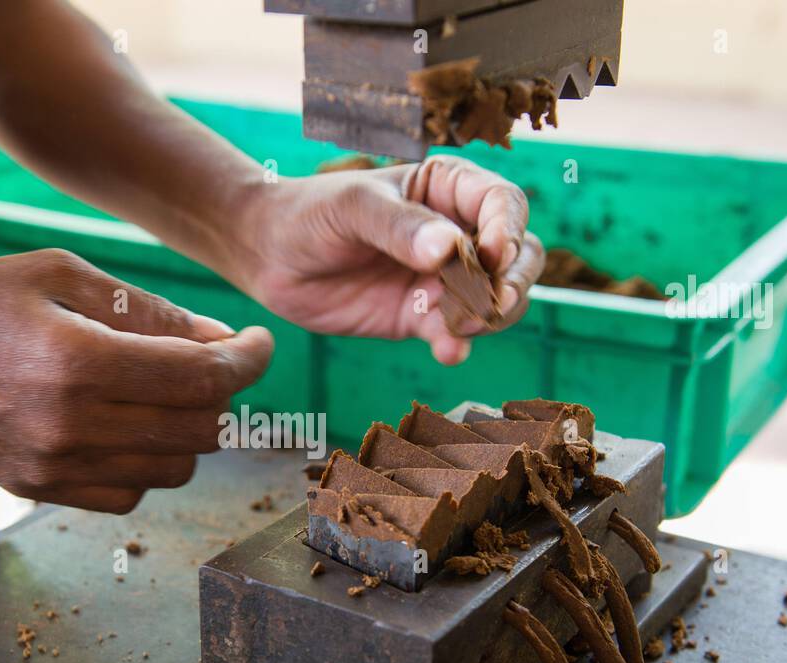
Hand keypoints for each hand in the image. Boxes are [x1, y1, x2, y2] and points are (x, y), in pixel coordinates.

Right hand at [0, 249, 271, 512]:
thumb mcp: (60, 274)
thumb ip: (149, 310)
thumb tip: (221, 342)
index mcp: (79, 359)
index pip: (205, 378)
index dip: (250, 360)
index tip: (259, 344)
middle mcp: (70, 424)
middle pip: (201, 429)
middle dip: (221, 393)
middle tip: (208, 360)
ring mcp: (53, 466)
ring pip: (174, 469)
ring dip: (188, 431)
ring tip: (164, 391)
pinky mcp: (38, 490)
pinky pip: (129, 493)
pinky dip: (148, 462)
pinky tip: (127, 425)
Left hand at [241, 154, 544, 364]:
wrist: (268, 257)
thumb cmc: (311, 213)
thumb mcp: (353, 207)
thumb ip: (399, 226)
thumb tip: (448, 249)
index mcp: (446, 187)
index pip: (503, 203)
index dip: (508, 229)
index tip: (492, 254)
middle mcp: (454, 232)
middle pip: (517, 254)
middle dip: (515, 279)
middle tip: (495, 299)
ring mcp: (440, 277)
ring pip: (495, 298)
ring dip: (491, 315)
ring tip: (463, 326)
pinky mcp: (419, 317)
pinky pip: (454, 333)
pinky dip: (457, 344)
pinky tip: (447, 351)